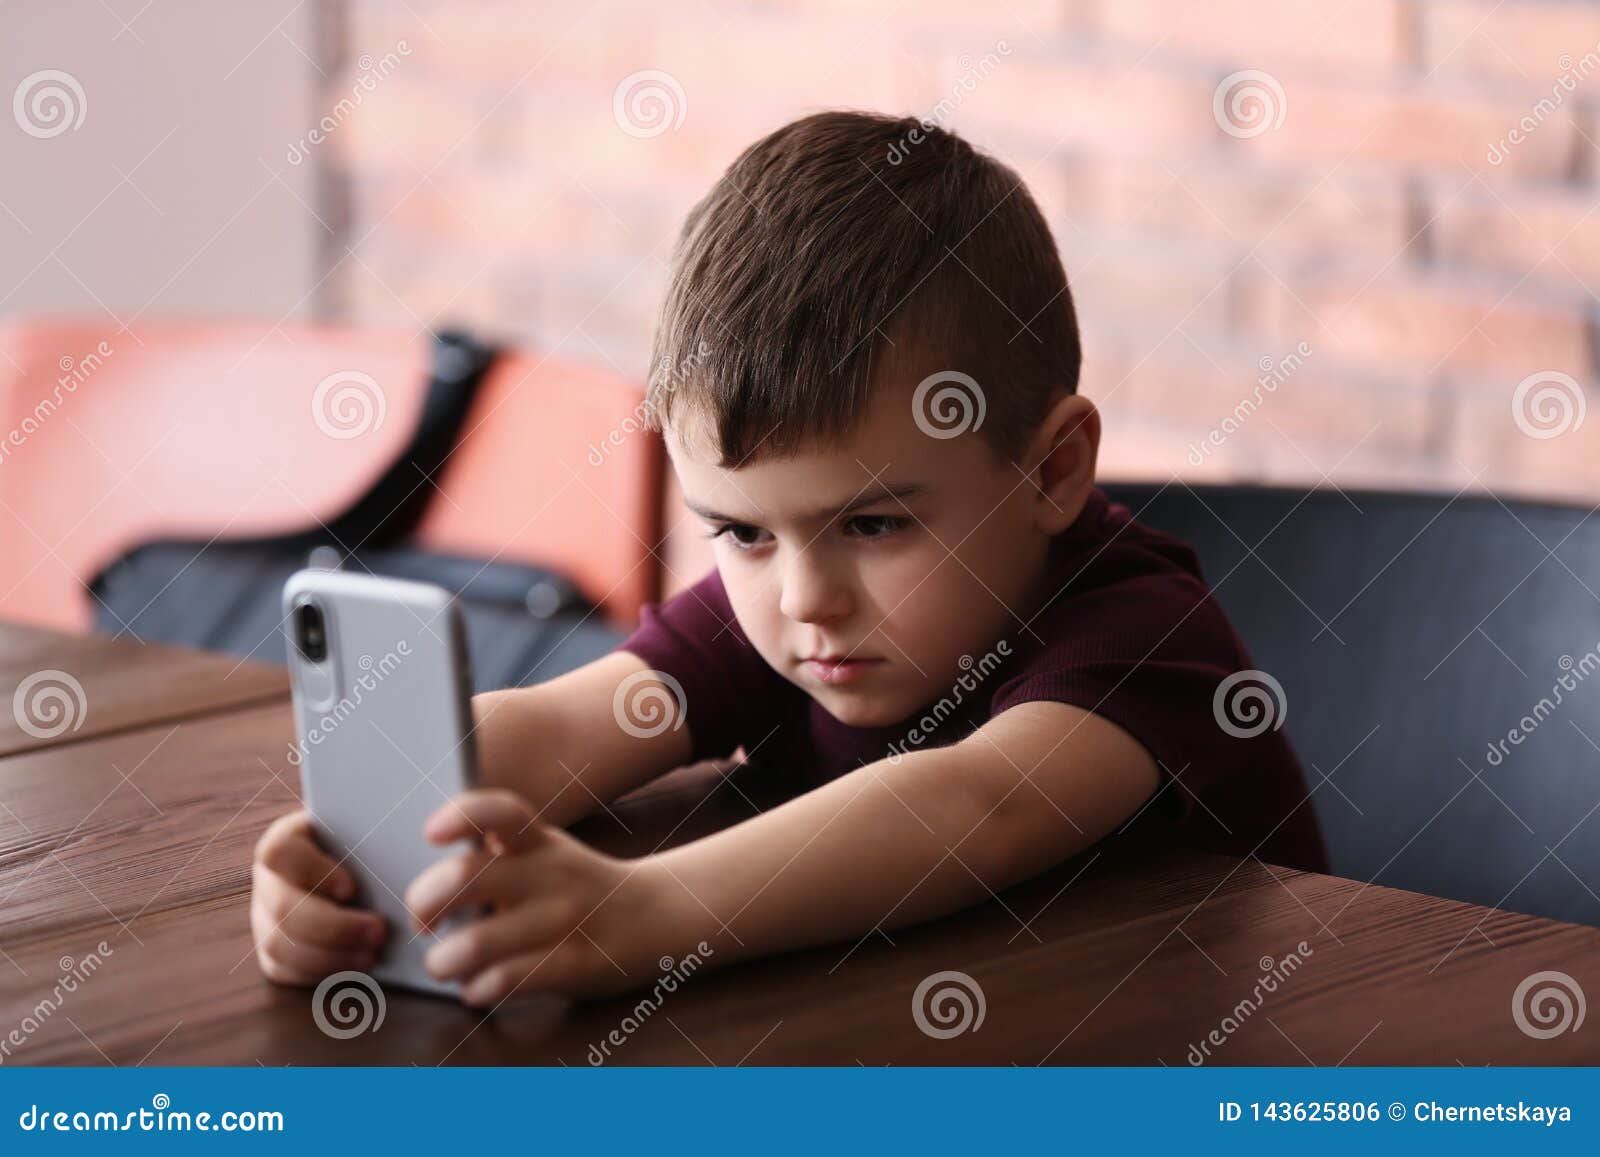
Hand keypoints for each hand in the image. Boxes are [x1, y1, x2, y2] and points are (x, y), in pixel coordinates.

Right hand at [251, 810, 387, 985]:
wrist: (371, 869)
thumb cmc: (375, 843)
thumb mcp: (374, 829)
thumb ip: (377, 835)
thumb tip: (400, 846)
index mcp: (288, 839)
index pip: (278, 852)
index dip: (310, 871)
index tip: (351, 888)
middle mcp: (270, 880)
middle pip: (283, 907)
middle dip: (334, 927)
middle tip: (379, 932)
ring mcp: (266, 918)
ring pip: (279, 946)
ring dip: (329, 957)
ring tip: (372, 956)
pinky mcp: (275, 952)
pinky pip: (285, 971)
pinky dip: (322, 974)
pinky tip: (356, 968)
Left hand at [405, 789, 685, 1004]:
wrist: (654, 915)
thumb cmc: (578, 885)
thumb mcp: (546, 851)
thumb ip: (496, 850)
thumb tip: (425, 871)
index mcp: (539, 841)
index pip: (501, 811)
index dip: (462, 816)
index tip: (430, 833)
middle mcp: (551, 874)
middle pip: (468, 877)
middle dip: (424, 901)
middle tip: (422, 921)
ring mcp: (564, 919)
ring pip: (478, 941)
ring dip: (443, 960)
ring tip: (444, 965)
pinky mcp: (575, 964)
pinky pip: (507, 979)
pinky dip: (477, 988)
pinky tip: (477, 988)